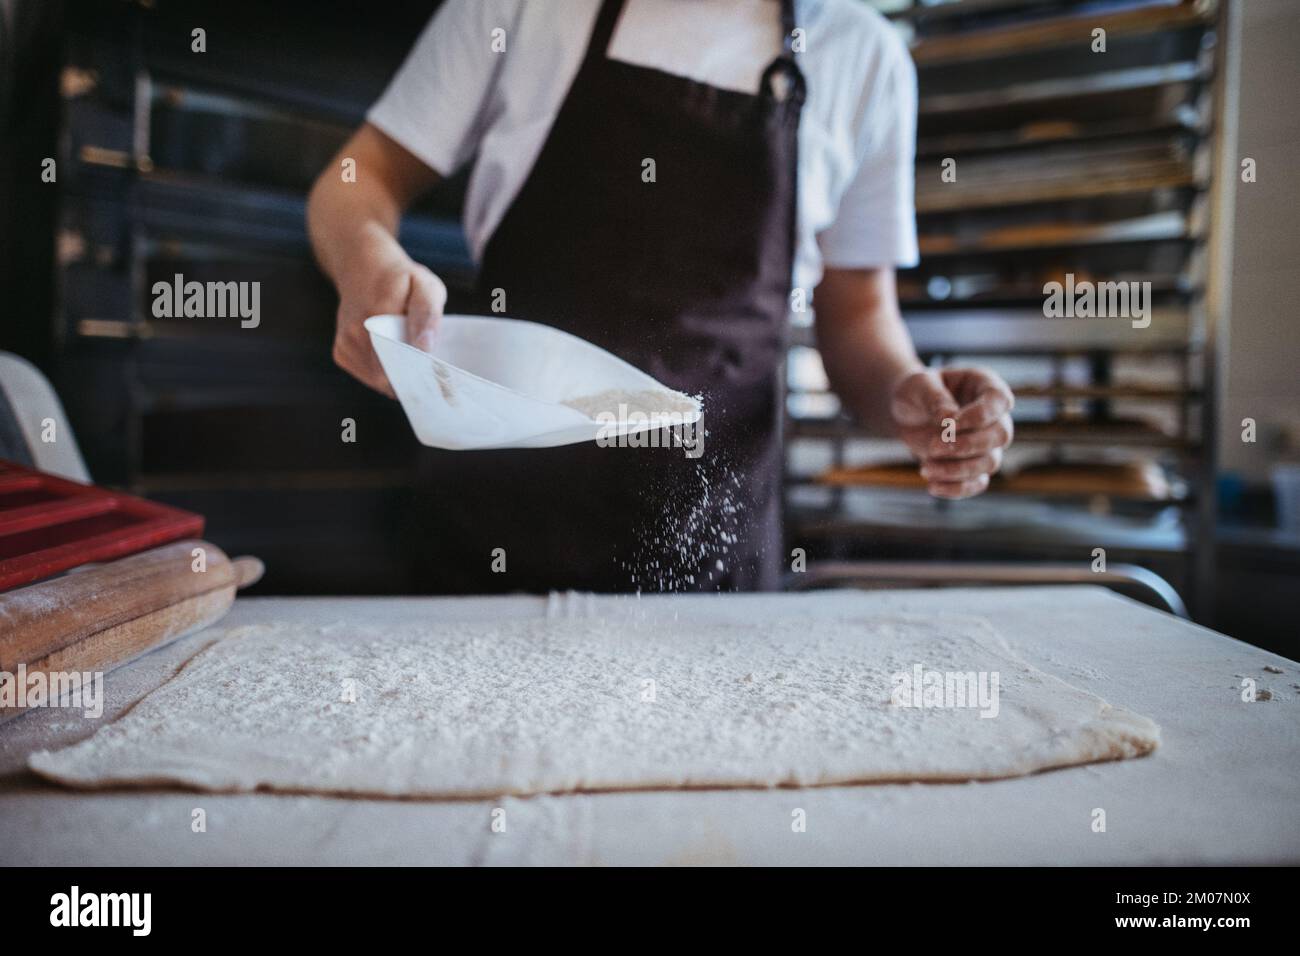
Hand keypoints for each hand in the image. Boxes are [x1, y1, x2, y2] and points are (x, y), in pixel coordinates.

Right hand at [331, 228, 446, 396]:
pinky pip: (368, 377)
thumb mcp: (424, 285)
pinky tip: (395, 358)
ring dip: (398, 378)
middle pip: (387, 376)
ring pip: (378, 381)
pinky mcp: (341, 352)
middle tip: (432, 376)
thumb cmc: (400, 279)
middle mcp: (356, 330)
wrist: (362, 267)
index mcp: (379, 310)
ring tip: (413, 361)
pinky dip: (384, 374)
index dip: (418, 375)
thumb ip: (427, 314)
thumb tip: (425, 347)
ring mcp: (346, 343)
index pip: (398, 358)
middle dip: (410, 380)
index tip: (437, 380)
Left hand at [890, 367, 1014, 498]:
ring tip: (925, 468)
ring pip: (990, 463)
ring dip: (958, 470)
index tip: (949, 425)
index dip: (979, 416)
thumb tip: (949, 420)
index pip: (1000, 401)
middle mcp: (995, 416)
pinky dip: (957, 489)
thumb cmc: (917, 391)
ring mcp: (988, 444)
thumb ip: (935, 398)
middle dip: (966, 445)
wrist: (908, 413)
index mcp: (986, 386)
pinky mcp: (975, 466)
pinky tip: (932, 486)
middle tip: (933, 447)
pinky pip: (978, 483)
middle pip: (1000, 436)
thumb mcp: (919, 385)